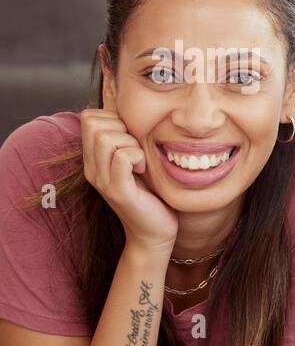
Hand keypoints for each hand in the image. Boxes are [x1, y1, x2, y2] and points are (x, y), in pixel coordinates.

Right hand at [80, 108, 177, 252]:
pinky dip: (138, 157)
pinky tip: (144, 170)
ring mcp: (102, 180)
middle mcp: (92, 168)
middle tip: (136, 149)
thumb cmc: (152, 194)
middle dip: (121, 127)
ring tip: (140, 162)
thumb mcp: (136, 162)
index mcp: (93, 159)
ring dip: (131, 143)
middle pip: (93, 123)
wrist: (154, 233)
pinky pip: (122, 157)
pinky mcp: (118, 191)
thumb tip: (132, 112)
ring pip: (106, 138)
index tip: (131, 138)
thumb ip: (128, 140)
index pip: (88, 117)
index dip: (113, 118)